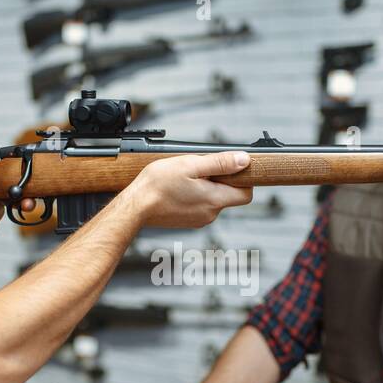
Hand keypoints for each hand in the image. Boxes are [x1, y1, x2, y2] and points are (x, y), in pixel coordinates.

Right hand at [125, 151, 253, 228]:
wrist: (136, 206)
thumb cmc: (159, 185)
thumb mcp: (191, 165)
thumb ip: (221, 163)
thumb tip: (244, 161)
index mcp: (215, 200)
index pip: (246, 194)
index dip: (242, 179)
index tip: (230, 168)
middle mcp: (210, 214)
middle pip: (229, 196)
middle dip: (220, 181)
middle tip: (200, 169)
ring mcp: (198, 220)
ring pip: (213, 200)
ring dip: (205, 187)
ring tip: (185, 178)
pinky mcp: (188, 221)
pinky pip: (200, 206)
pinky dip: (195, 196)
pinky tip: (179, 188)